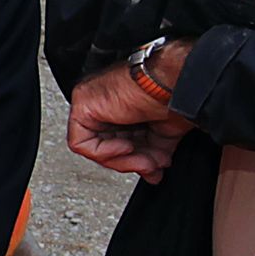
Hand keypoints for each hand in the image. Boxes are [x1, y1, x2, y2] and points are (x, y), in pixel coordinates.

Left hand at [67, 50, 195, 182]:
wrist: (174, 82)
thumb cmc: (173, 96)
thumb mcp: (162, 134)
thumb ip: (151, 154)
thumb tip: (152, 173)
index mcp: (120, 108)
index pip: (116, 143)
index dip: (134, 160)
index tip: (153, 166)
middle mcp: (104, 104)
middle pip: (105, 148)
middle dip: (130, 162)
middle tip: (150, 166)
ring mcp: (91, 102)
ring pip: (93, 148)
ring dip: (121, 161)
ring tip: (143, 159)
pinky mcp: (83, 104)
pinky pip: (80, 142)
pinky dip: (103, 152)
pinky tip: (125, 146)